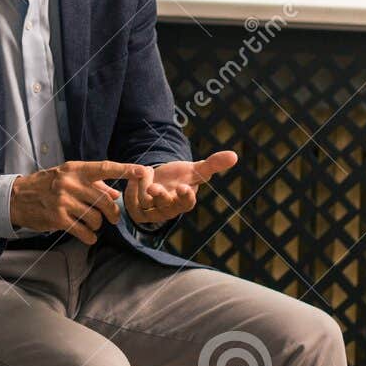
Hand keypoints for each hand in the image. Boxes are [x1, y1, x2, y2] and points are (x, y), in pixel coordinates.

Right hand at [9, 161, 149, 243]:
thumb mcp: (67, 177)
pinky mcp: (57, 218)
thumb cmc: (45, 185)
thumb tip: (115, 194)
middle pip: (103, 200)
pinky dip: (90, 236)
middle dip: (112, 212)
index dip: (125, 170)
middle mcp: (70, 184)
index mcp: (74, 170)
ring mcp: (63, 201)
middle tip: (113, 218)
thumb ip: (93, 184)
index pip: (105, 168)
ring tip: (93, 225)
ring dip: (98, 224)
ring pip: (95, 217)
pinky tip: (89, 236)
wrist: (17, 198)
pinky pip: (83, 230)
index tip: (143, 171)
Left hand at [124, 150, 238, 225]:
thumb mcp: (196, 170)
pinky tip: (133, 177)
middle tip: (154, 188)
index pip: (187, 202)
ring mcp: (152, 211)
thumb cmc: (181, 177)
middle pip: (164, 206)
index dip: (185, 196)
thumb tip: (234, 155)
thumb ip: (213, 164)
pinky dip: (130, 190)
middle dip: (159, 196)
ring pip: (145, 204)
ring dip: (141, 188)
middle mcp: (169, 209)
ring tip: (144, 171)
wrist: (159, 181)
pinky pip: (131, 204)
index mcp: (184, 201)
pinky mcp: (138, 210)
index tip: (183, 187)